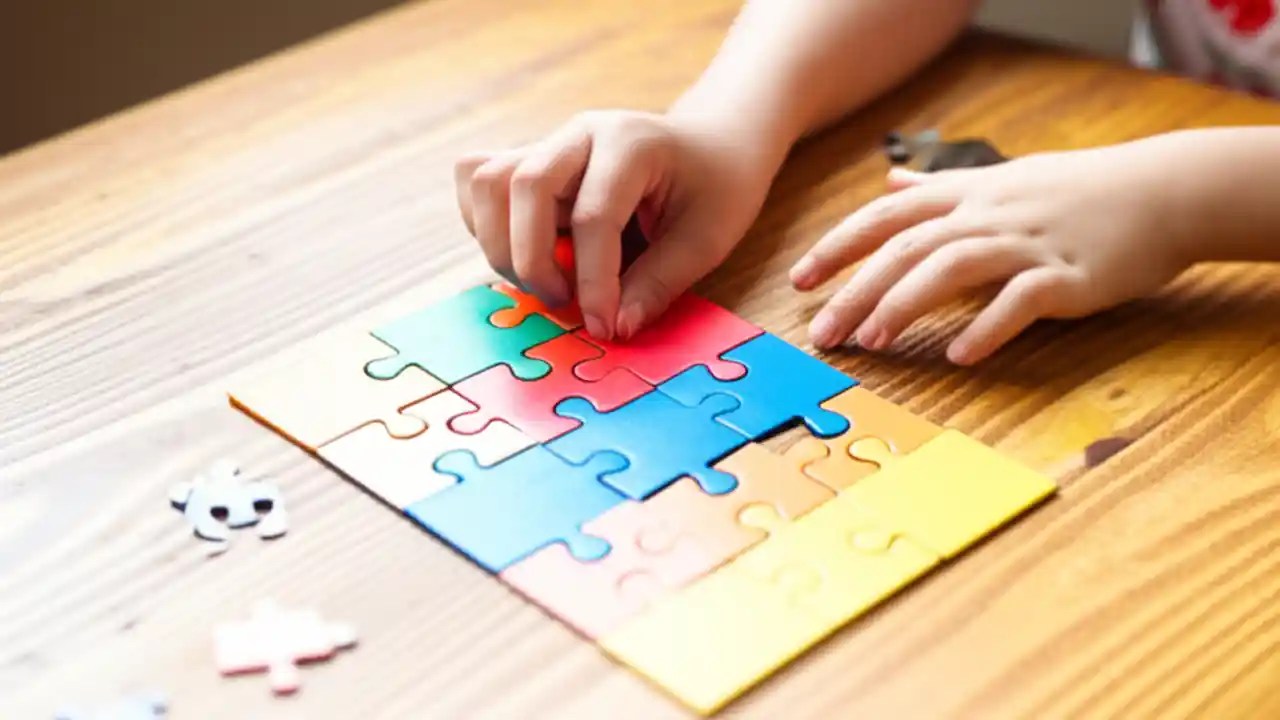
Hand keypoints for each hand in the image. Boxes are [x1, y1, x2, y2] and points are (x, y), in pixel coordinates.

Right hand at [455, 111, 780, 339]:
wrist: (712, 144)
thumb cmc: (716, 189)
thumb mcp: (708, 239)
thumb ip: (659, 283)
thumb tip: (615, 329)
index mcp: (631, 143)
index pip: (593, 216)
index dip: (593, 281)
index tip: (603, 327)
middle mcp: (580, 134)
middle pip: (523, 185)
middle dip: (534, 260)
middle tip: (563, 303)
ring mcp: (549, 142)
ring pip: (487, 180)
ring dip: (500, 243)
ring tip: (544, 281)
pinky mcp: (530, 160)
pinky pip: (479, 181)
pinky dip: (486, 225)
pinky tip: (525, 253)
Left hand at [790, 141, 1194, 363]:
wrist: (1162, 192)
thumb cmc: (1075, 191)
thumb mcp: (1001, 178)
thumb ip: (941, 189)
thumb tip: (891, 184)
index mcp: (967, 194)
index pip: (886, 217)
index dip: (839, 247)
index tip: (800, 280)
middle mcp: (987, 215)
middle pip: (906, 249)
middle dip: (856, 291)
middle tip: (822, 334)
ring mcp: (1027, 243)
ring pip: (951, 268)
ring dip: (905, 305)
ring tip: (872, 342)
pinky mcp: (1067, 275)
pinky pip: (1020, 300)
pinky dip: (987, 327)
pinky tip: (959, 356)